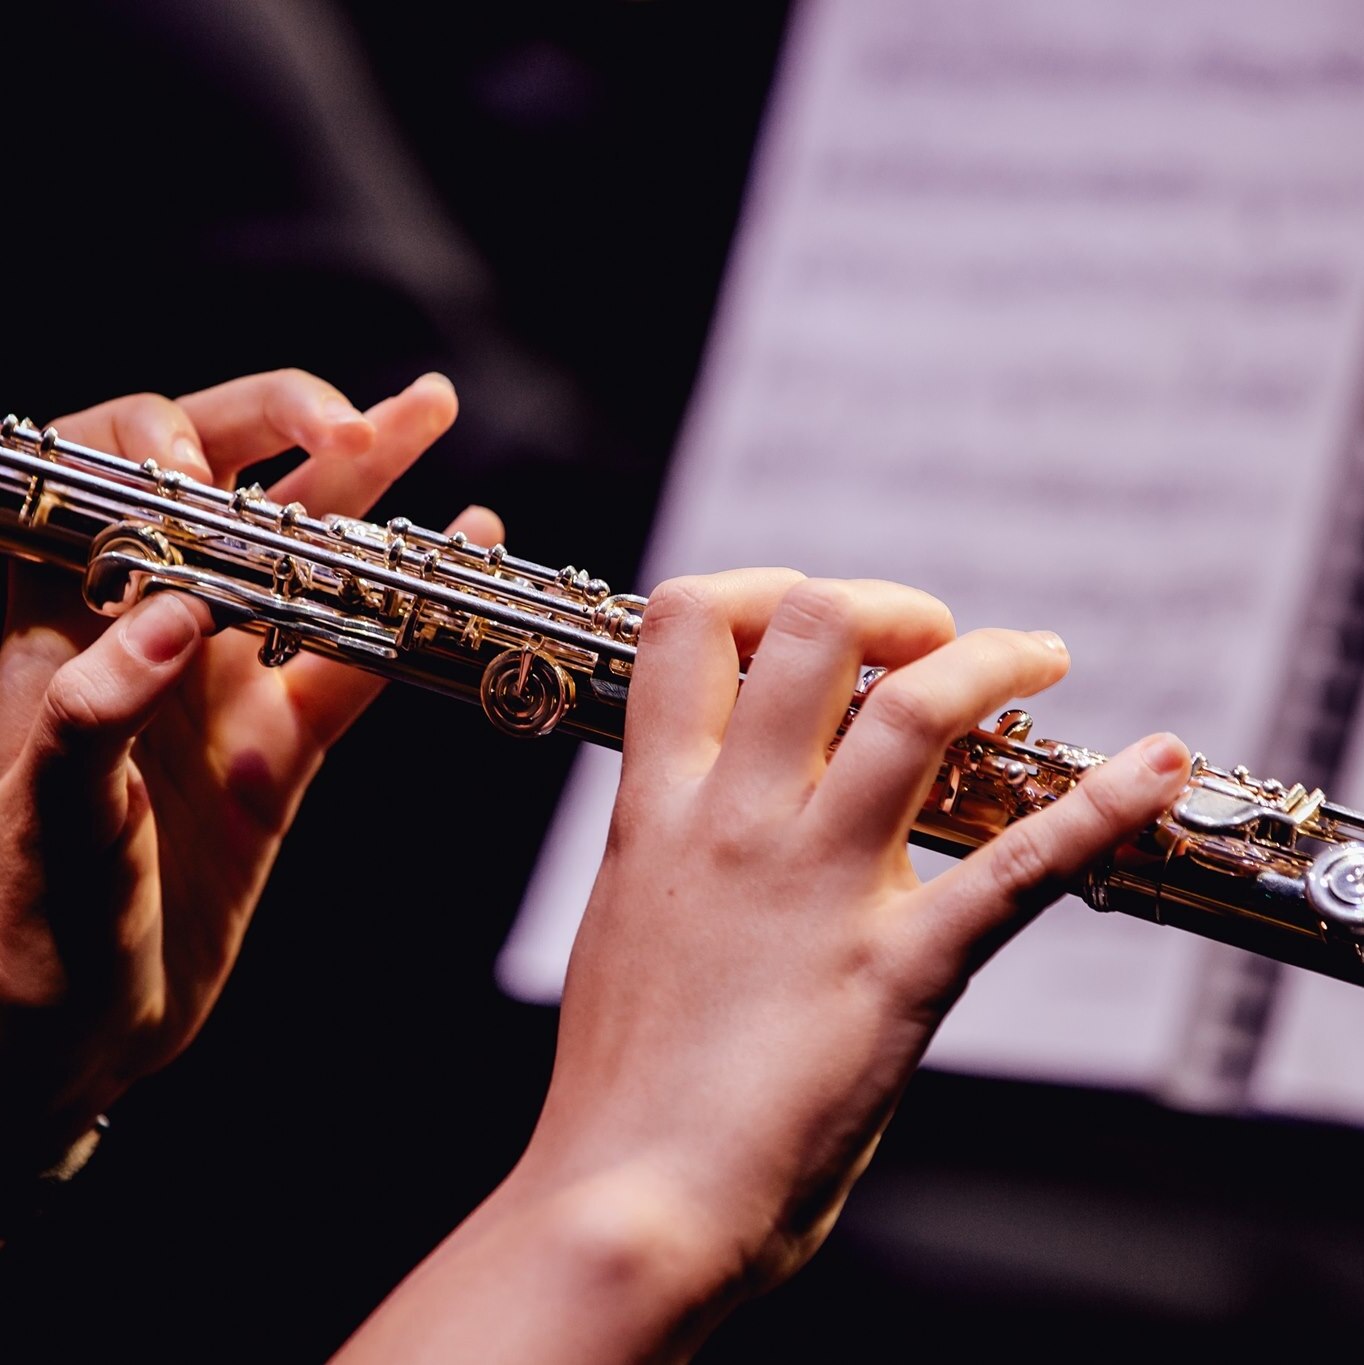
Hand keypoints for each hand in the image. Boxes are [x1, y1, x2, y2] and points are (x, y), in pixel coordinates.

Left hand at [0, 368, 502, 1178]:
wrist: (75, 1040)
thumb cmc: (25, 944)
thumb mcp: (46, 839)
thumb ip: (89, 723)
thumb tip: (167, 619)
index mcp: (64, 632)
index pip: (107, 483)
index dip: (162, 449)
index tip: (214, 476)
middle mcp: (149, 639)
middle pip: (224, 494)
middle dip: (290, 431)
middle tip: (366, 416)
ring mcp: (222, 691)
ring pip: (304, 561)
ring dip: (367, 490)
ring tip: (429, 415)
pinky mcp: (278, 751)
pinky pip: (354, 664)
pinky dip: (408, 615)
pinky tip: (460, 558)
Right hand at [335, 569, 1189, 1361]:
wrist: (629, 1203)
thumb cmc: (621, 1079)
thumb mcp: (626, 916)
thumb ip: (672, 841)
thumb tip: (716, 796)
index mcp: (658, 809)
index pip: (688, 625)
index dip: (755, 588)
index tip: (803, 615)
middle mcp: (738, 823)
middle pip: (816, 627)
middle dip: (888, 604)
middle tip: (927, 637)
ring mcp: (820, 887)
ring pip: (917, 713)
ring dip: (991, 661)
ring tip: (1037, 658)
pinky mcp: (898, 968)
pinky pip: (1018, 867)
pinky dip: (1101, 806)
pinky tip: (1156, 765)